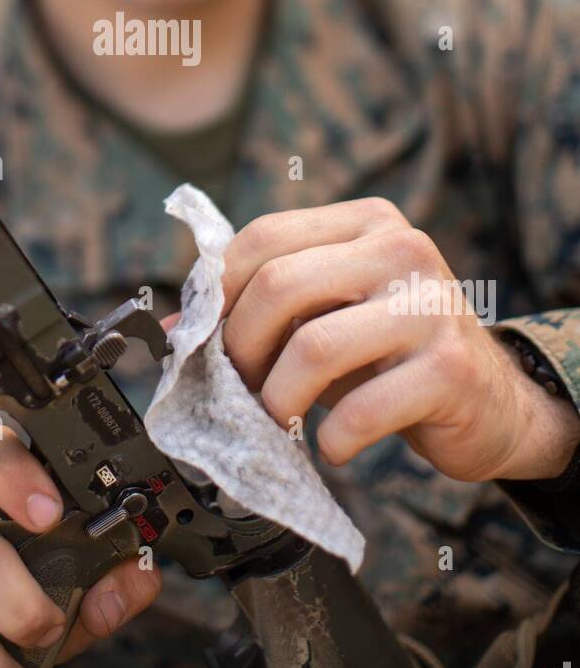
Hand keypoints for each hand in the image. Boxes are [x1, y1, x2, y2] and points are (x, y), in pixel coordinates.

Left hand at [206, 199, 579, 483]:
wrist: (492, 404)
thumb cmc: (392, 357)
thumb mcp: (327, 319)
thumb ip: (260, 312)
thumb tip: (176, 328)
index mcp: (366, 222)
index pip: (263, 237)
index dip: (220, 292)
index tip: (210, 338)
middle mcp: (402, 249)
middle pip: (279, 286)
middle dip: (241, 348)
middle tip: (240, 388)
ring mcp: (430, 305)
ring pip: (312, 347)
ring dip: (277, 399)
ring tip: (279, 420)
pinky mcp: (450, 368)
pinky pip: (360, 408)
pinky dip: (331, 438)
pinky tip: (332, 445)